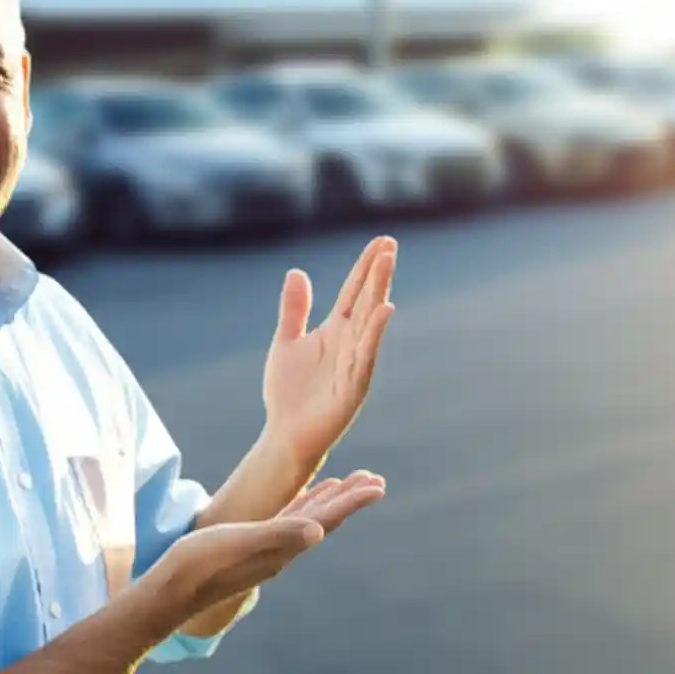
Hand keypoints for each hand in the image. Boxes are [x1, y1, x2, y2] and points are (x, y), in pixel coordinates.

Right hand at [152, 471, 386, 616]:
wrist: (173, 588)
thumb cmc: (202, 563)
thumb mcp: (240, 543)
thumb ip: (279, 535)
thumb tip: (320, 531)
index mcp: (284, 546)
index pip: (327, 519)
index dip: (353, 501)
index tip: (377, 486)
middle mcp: (282, 549)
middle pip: (325, 518)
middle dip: (350, 498)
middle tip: (374, 479)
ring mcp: (267, 548)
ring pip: (308, 518)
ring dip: (330, 500)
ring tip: (348, 484)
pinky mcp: (251, 544)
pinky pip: (286, 520)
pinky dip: (301, 506)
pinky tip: (303, 500)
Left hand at [263, 236, 397, 469]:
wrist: (285, 434)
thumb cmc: (288, 392)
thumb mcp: (287, 341)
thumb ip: (294, 309)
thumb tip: (297, 272)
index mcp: (336, 330)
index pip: (355, 291)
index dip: (366, 266)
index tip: (381, 240)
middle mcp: (350, 342)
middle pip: (367, 300)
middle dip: (378, 272)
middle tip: (390, 244)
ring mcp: (355, 362)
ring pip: (371, 321)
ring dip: (380, 292)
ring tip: (387, 263)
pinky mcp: (354, 385)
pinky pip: (367, 355)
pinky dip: (375, 332)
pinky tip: (386, 310)